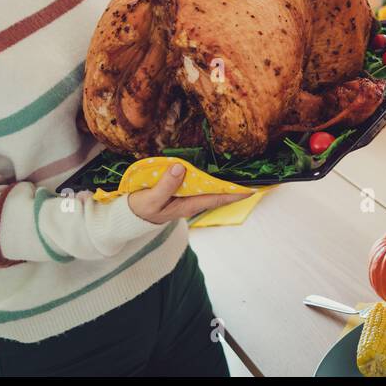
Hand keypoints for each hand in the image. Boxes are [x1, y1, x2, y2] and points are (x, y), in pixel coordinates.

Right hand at [126, 163, 251, 223]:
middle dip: (234, 187)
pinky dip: (209, 178)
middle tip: (254, 179)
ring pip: (209, 188)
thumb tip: (181, 168)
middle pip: (217, 193)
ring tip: (241, 174)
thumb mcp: (151, 200)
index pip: (216, 198)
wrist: (130, 216)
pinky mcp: (180, 191)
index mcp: (188, 204)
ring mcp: (186, 197)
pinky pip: (199, 184)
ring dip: (224, 182)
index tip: (252, 190)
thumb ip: (165, 185)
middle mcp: (191, 201)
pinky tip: (215, 172)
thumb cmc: (141, 210)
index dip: (234, 193)